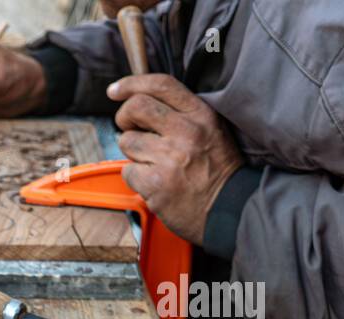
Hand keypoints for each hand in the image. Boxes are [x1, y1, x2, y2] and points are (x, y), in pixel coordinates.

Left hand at [108, 74, 244, 243]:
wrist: (227, 208)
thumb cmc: (216, 169)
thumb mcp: (210, 129)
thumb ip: (181, 113)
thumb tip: (139, 100)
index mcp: (201, 115)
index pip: (161, 85)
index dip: (132, 84)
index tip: (115, 90)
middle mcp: (186, 132)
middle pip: (135, 107)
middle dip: (124, 117)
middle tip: (130, 128)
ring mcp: (169, 158)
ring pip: (127, 141)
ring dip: (132, 151)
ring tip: (151, 161)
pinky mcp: (155, 183)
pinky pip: (127, 171)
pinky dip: (135, 176)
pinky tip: (153, 181)